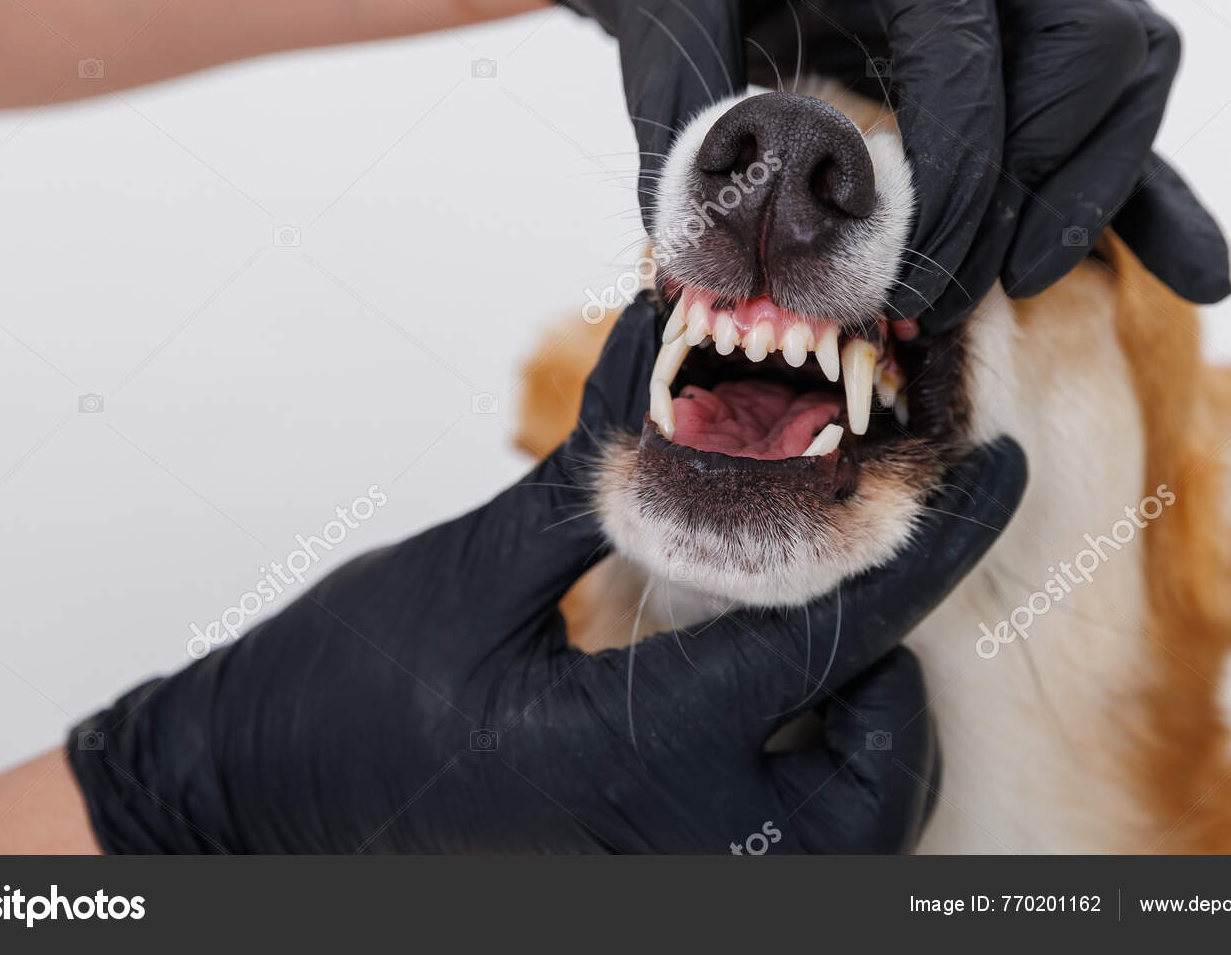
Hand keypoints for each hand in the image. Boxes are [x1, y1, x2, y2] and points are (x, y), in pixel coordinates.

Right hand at [67, 297, 1027, 852]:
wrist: (235, 808)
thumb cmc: (329, 692)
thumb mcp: (463, 569)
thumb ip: (593, 473)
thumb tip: (668, 348)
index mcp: (628, 754)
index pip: (831, 640)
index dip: (930, 545)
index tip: (994, 474)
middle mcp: (666, 845)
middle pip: (872, 780)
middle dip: (888, 678)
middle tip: (838, 581)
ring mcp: (651, 880)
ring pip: (838, 831)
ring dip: (846, 730)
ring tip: (783, 641)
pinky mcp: (632, 882)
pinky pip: (769, 843)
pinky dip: (792, 769)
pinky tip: (730, 695)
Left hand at [449, 0, 1230, 327]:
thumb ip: (682, 117)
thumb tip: (711, 269)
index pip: (971, 24)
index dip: (959, 166)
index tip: (911, 274)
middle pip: (1091, 38)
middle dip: (1033, 182)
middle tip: (943, 289)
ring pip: (1118, 63)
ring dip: (1088, 183)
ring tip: (1020, 281)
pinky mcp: (998, 9)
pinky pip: (1095, 94)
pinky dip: (1134, 179)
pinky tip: (1193, 268)